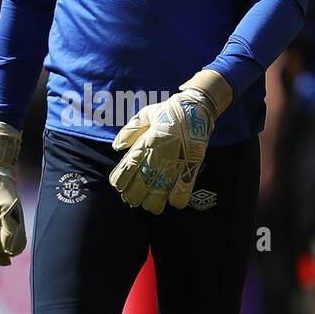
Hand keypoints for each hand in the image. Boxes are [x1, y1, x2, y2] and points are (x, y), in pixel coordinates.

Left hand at [109, 69, 232, 213]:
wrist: (197, 109)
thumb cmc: (169, 112)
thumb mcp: (145, 114)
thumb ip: (129, 131)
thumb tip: (116, 146)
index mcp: (147, 142)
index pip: (127, 168)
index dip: (120, 181)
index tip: (118, 185)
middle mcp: (160, 155)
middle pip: (140, 186)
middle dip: (133, 196)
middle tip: (132, 197)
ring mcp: (176, 163)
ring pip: (159, 193)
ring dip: (152, 203)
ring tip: (149, 204)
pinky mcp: (192, 167)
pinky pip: (183, 192)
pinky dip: (176, 200)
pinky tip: (171, 201)